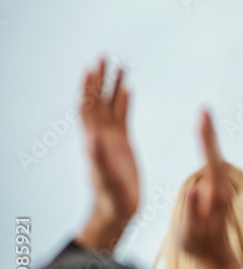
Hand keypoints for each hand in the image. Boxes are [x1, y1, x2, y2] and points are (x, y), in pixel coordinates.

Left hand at [76, 57, 139, 252]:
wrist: (117, 211)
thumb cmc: (111, 199)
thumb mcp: (105, 180)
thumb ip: (99, 160)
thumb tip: (94, 139)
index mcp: (94, 141)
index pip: (88, 108)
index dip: (88, 88)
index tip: (92, 68)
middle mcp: (100, 136)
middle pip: (97, 101)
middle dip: (99, 79)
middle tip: (104, 57)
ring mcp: (111, 139)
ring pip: (110, 106)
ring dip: (113, 86)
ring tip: (120, 65)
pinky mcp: (123, 144)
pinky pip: (122, 117)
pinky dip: (124, 102)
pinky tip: (129, 89)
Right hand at [178, 111, 240, 268]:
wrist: (216, 256)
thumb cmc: (199, 247)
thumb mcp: (191, 234)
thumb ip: (193, 211)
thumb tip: (197, 187)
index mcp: (216, 195)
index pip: (211, 161)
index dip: (207, 140)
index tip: (204, 120)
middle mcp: (222, 187)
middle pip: (215, 153)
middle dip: (209, 131)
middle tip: (204, 110)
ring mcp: (221, 187)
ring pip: (215, 156)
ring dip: (209, 136)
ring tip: (203, 116)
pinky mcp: (217, 189)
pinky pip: (212, 162)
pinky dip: (208, 147)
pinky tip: (205, 136)